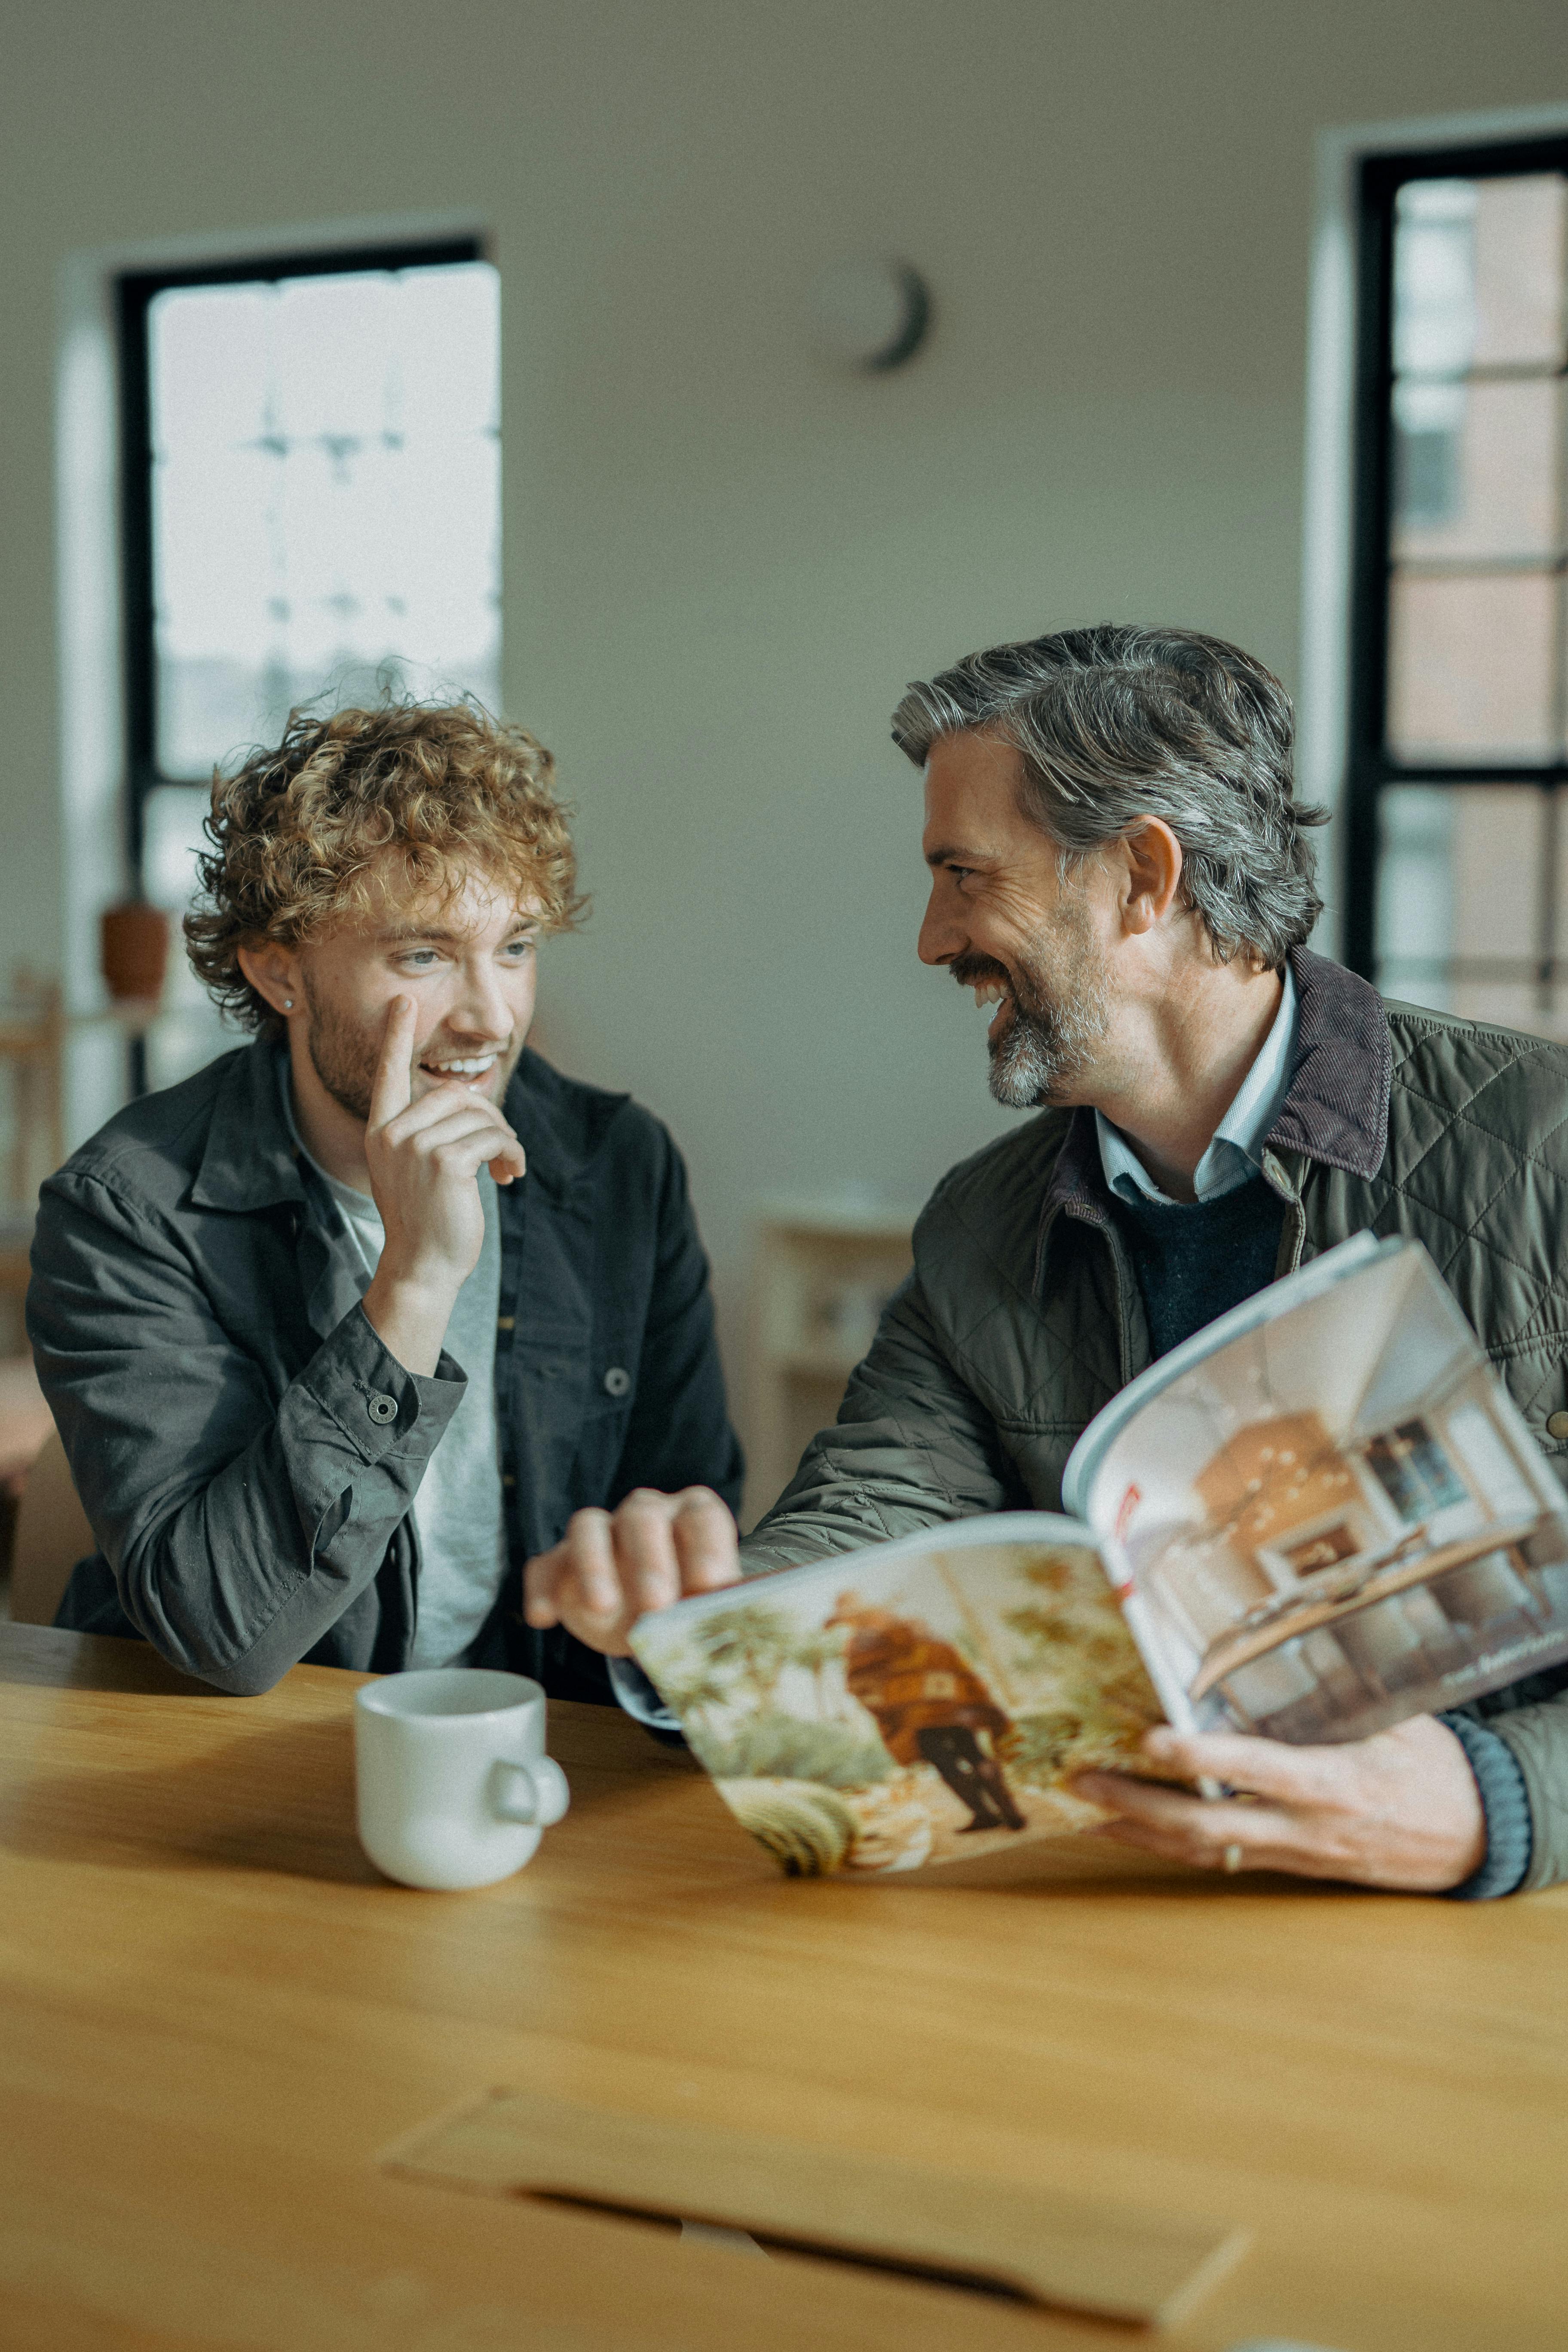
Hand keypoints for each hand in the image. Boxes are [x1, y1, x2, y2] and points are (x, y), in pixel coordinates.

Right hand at [361, 997, 526, 1373]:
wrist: (422, 1266)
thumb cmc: (427, 1219)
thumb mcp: (417, 1170)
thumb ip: (433, 1133)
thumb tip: (473, 1101)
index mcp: (382, 1131)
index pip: (388, 1075)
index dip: (395, 1036)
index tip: (403, 1000)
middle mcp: (393, 1133)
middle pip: (455, 1094)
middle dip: (488, 1119)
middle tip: (501, 1153)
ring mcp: (416, 1146)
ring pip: (479, 1115)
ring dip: (504, 1140)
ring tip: (505, 1168)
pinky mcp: (445, 1162)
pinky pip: (494, 1138)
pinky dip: (512, 1154)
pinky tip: (510, 1177)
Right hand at [524, 1487, 741, 1654]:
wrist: (651, 1620)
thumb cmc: (689, 1606)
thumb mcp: (710, 1609)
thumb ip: (722, 1609)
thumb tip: (748, 1622)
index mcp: (692, 1516)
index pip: (702, 1517)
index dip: (708, 1547)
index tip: (711, 1584)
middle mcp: (646, 1514)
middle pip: (643, 1518)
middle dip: (650, 1560)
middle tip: (657, 1604)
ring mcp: (600, 1533)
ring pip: (589, 1527)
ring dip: (594, 1565)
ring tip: (600, 1607)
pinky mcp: (561, 1561)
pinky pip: (544, 1565)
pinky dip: (542, 1589)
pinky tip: (543, 1617)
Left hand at [1069, 1715, 1486, 1890]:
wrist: (1474, 1834)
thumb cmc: (1432, 1766)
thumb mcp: (1396, 1719)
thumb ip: (1336, 1692)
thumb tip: (1280, 1643)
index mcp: (1335, 1781)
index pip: (1259, 1769)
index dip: (1205, 1759)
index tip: (1154, 1739)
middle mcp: (1307, 1825)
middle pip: (1211, 1825)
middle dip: (1141, 1805)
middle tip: (1084, 1778)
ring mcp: (1295, 1853)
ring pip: (1205, 1851)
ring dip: (1141, 1831)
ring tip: (1084, 1807)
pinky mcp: (1290, 1867)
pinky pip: (1220, 1860)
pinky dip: (1169, 1847)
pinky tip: (1129, 1831)